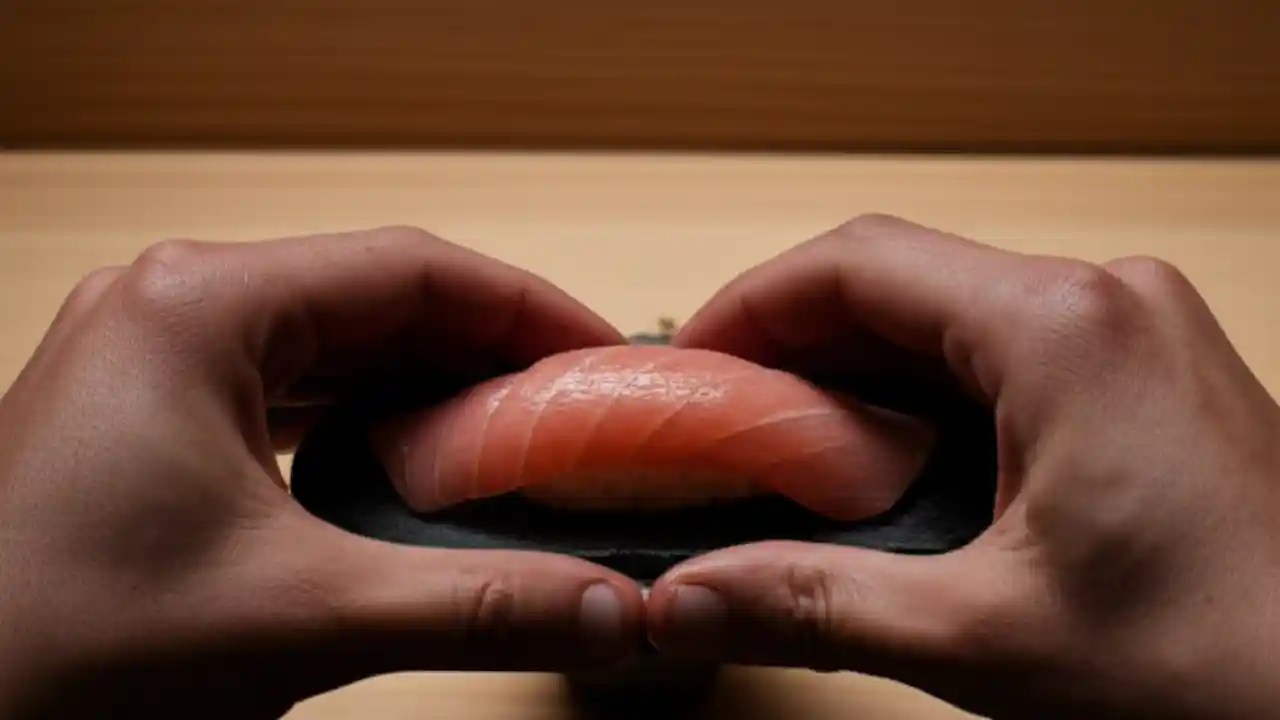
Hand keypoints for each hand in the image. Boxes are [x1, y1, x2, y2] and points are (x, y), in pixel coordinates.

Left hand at [0, 227, 643, 717]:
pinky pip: (288, 391)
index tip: (603, 357)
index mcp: (199, 308)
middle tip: (577, 409)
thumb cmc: (63, 654)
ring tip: (517, 437)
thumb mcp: (298, 618)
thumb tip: (614, 611)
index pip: (411, 270)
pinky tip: (418, 466)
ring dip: (428, 387)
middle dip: (485, 353)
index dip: (527, 310)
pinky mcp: (146, 419)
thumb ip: (477, 609)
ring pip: (333, 346)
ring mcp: (151, 362)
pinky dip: (366, 420)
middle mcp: (170, 310)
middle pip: (376, 300)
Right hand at [646, 215, 1279, 718]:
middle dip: (793, 345)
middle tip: (713, 419)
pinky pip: (1000, 355)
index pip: (858, 265)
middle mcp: (1104, 302)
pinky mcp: (1143, 377)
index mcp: (1066, 328)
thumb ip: (817, 605)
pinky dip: (920, 397)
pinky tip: (873, 462)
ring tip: (773, 446)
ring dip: (854, 374)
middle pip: (898, 282)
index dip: (751, 306)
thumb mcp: (989, 640)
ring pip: (947, 318)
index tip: (685, 364)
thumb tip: (684, 599)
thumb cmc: (1222, 666)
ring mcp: (1132, 334)